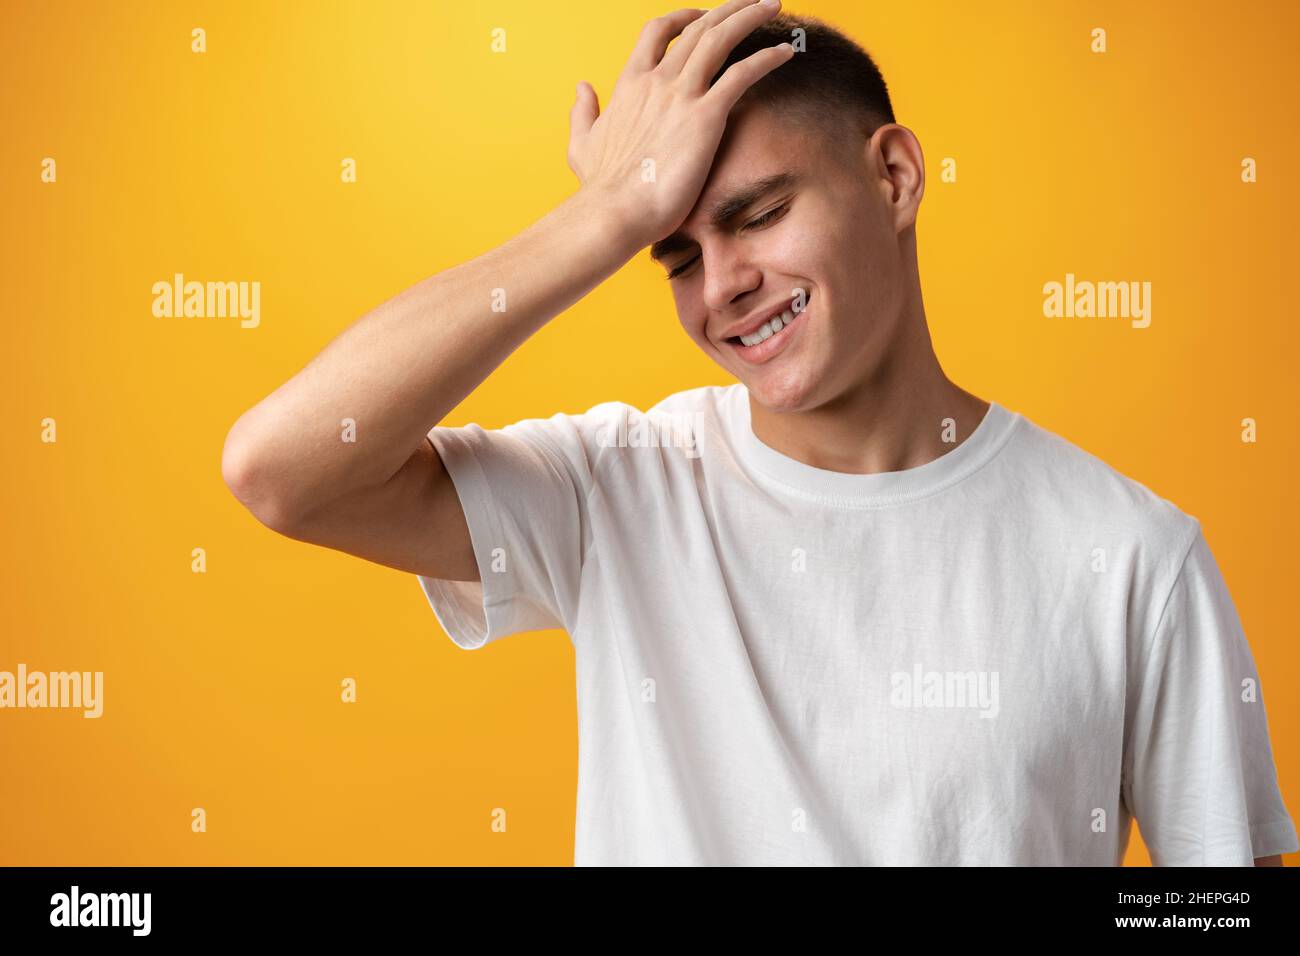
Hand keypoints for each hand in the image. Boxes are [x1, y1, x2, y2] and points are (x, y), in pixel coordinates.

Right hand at [567, 0, 794, 248]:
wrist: (615, 211)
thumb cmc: (600, 187)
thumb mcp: (582, 143)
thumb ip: (583, 112)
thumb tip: (582, 86)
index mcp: (630, 84)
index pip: (657, 33)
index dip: (682, 18)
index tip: (701, 17)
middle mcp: (657, 80)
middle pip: (697, 28)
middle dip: (727, 9)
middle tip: (750, 2)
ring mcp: (682, 96)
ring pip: (721, 38)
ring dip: (750, 17)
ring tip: (772, 7)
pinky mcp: (706, 117)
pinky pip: (743, 74)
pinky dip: (766, 58)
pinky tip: (785, 52)